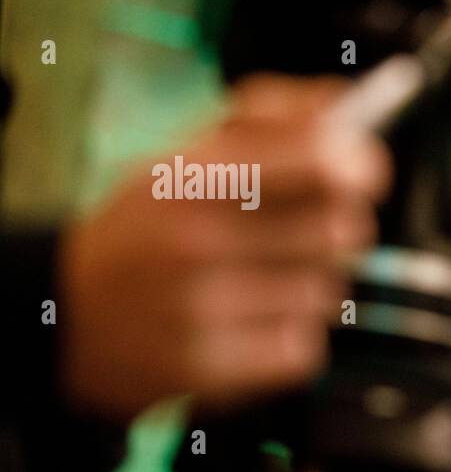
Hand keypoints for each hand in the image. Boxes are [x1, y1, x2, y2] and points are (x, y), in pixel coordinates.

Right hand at [58, 73, 392, 419]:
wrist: (66, 317)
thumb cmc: (146, 229)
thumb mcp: (186, 156)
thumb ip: (268, 118)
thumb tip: (342, 101)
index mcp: (193, 177)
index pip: (320, 159)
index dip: (359, 164)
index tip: (362, 170)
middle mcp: (197, 242)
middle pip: (341, 231)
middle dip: (339, 229)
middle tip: (310, 230)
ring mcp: (204, 311)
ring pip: (327, 293)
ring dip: (310, 287)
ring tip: (263, 281)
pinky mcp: (212, 370)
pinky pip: (304, 348)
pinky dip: (290, 338)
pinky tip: (252, 324)